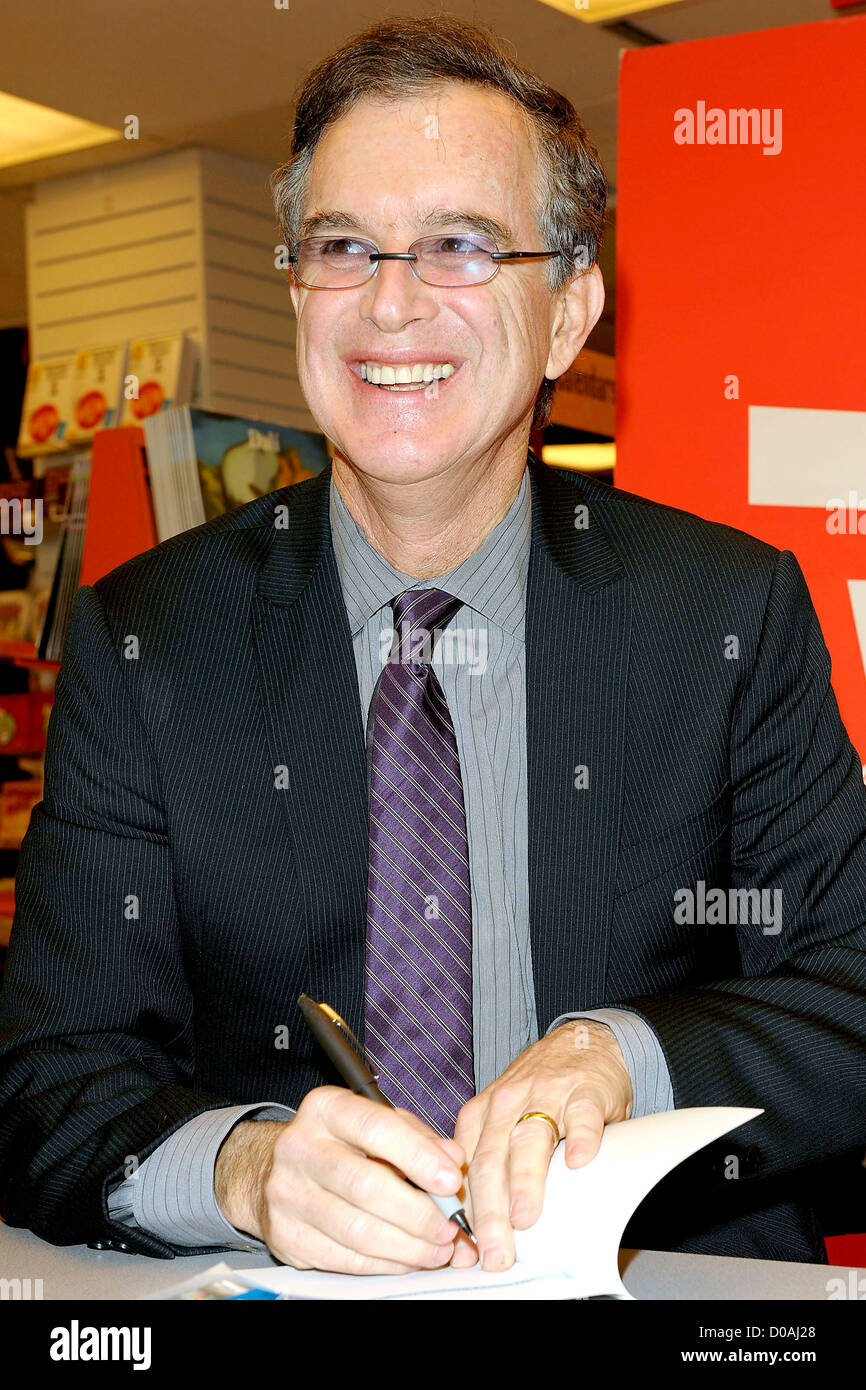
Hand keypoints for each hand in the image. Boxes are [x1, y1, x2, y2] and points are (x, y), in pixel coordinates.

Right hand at [214, 1086, 465, 1274]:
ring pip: (357, 1230)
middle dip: (418, 1213)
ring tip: (437, 1250)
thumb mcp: (377, 1123)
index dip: (418, 1157)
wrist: (274, 1170)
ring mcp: (287, 1194)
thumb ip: (417, 1136)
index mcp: (326, 1108)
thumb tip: (453, 1159)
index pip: (376, 1129)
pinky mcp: (285, 1236)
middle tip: (450, 1228)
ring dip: (407, 1246)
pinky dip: (384, 1264)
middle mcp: (299, 1147)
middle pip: (366, 1186)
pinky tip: (407, 1260)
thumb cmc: (340, 1144)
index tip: (452, 1180)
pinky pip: (344, 1258)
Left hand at [449, 1019, 632, 1271]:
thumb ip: (488, 1158)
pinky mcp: (586, 1090)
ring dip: (524, 1181)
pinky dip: (581, 1138)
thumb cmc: (539, 1090)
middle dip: (489, 1211)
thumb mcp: (502, 1116)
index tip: (465, 1248)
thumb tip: (474, 1225)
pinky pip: (582, 1115)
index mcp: (482, 1113)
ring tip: (523, 1217)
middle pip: (490, 1159)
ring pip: (529, 1138)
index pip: (464, 1166)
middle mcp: (507, 1102)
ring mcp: (547, 1094)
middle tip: (494, 1249)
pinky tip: (579, 1162)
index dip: (462, 1209)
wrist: (582, 1040)